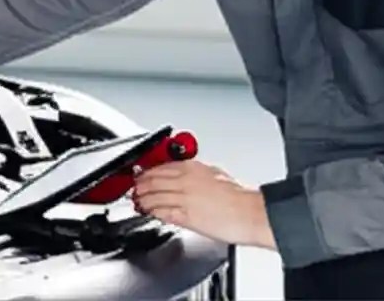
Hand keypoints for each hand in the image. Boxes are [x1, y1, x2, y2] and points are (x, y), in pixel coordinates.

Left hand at [132, 160, 275, 249]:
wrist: (248, 213)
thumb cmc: (238, 197)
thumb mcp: (215, 174)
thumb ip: (196, 173)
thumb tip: (186, 175)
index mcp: (191, 168)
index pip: (160, 167)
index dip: (147, 171)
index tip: (142, 174)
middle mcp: (184, 181)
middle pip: (152, 180)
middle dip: (140, 185)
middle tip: (135, 188)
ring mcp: (182, 198)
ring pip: (153, 196)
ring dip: (142, 199)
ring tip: (138, 201)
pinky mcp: (184, 216)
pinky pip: (161, 212)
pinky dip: (152, 211)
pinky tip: (149, 212)